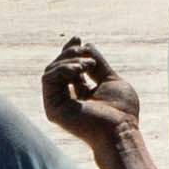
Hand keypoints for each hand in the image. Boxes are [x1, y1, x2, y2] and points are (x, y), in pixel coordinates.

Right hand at [38, 36, 141, 150]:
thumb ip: (97, 64)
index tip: (78, 38)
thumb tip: (86, 45)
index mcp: (81, 93)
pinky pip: (48, 80)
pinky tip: (78, 69)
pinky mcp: (52, 108)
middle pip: (58, 67)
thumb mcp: (110, 80)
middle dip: (69, 53)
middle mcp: (67, 98)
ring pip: (51, 71)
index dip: (70, 51)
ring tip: (86, 64)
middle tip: (83, 49)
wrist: (119, 130)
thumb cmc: (121, 111)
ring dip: (68, 60)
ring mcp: (58, 104)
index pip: (69, 68)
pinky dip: (62, 69)